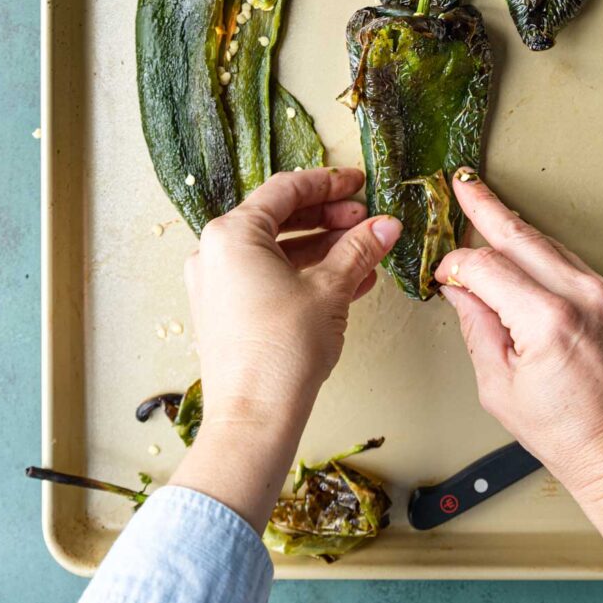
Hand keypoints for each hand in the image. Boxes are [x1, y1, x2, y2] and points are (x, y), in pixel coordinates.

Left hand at [171, 167, 400, 531]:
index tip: (359, 183)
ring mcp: (217, 283)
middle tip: (366, 218)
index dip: (329, 184)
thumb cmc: (284, 350)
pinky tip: (348, 281)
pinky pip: (270, 278)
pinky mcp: (226, 310)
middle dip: (329, 217)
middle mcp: (216, 252)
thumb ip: (359, 249)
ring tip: (366, 251)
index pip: (286, 190)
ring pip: (278, 250)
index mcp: (232, 234)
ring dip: (324, 248)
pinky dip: (306, 274)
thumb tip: (386, 225)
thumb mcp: (330, 289)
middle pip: (280, 218)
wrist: (254, 419)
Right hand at [435, 168, 602, 598]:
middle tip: (462, 185)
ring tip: (484, 207)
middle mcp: (582, 297)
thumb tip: (460, 290)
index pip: (487, 267)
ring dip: (512, 227)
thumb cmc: (572, 437)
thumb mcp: (501, 388)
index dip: (456, 265)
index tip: (442, 275)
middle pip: (521, 236)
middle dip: (486, 208)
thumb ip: (478, 327)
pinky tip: (520, 248)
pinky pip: (568, 261)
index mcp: (549, 321)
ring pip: (546, 243)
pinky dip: (539, 251)